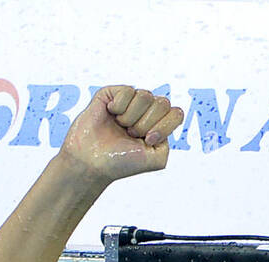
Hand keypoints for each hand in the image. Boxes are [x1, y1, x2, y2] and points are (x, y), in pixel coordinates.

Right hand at [58, 85, 184, 184]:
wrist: (92, 162)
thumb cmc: (121, 163)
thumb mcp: (157, 160)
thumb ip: (173, 139)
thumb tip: (164, 115)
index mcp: (158, 125)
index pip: (176, 113)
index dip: (164, 126)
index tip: (148, 140)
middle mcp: (146, 111)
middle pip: (163, 103)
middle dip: (146, 124)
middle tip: (131, 135)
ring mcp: (129, 101)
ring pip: (145, 95)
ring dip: (132, 117)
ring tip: (121, 126)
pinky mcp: (112, 93)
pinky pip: (128, 91)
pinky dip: (119, 107)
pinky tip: (111, 114)